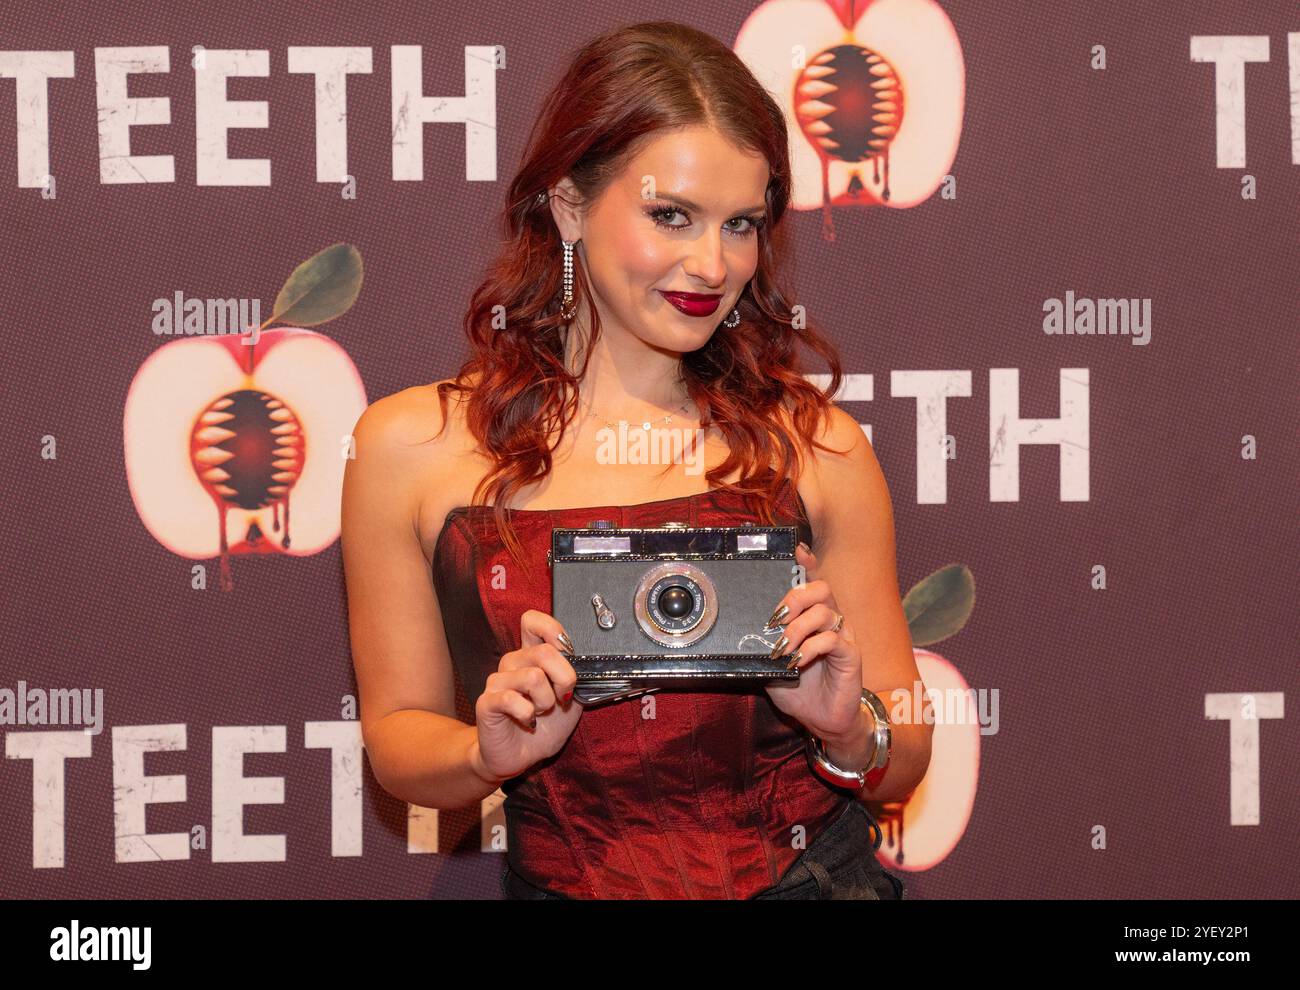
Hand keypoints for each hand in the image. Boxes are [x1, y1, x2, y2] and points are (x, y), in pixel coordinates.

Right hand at [473, 609, 580, 782]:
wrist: (521, 757)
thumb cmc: (546, 726)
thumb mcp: (571, 698)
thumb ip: (575, 676)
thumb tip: (587, 661)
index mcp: (532, 656)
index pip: (533, 621)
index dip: (552, 629)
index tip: (567, 651)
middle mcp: (513, 662)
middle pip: (545, 652)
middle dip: (564, 679)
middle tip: (561, 698)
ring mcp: (497, 681)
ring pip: (533, 677)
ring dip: (545, 702)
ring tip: (539, 713)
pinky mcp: (487, 702)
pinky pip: (512, 699)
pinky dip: (528, 714)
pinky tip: (528, 721)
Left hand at [762, 543, 866, 745]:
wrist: (822, 721)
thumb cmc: (799, 690)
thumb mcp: (770, 667)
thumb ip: (761, 649)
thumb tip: (739, 636)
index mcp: (812, 618)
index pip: (812, 582)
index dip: (806, 564)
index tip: (795, 552)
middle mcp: (830, 621)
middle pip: (821, 588)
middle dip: (796, 597)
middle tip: (776, 619)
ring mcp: (843, 637)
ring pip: (825, 612)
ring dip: (798, 628)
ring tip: (783, 649)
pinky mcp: (851, 655)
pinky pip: (833, 640)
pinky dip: (811, 648)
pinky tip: (798, 662)